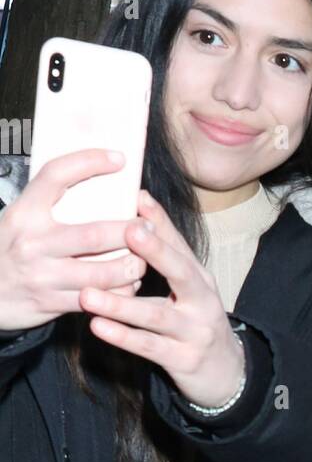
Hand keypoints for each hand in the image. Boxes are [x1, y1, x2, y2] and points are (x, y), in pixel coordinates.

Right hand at [0, 149, 145, 331]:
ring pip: (101, 272)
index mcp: (25, 212)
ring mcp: (41, 275)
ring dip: (131, 266)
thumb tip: (99, 176)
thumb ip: (51, 203)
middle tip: (148, 226)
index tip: (118, 159)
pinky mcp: (50, 302)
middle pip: (94, 234)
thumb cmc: (10, 248)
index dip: (89, 162)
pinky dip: (118, 292)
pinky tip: (129, 283)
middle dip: (129, 232)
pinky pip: (95, 298)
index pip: (56, 175)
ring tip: (144, 258)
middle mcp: (32, 242)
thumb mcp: (20, 219)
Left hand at [79, 189, 244, 408]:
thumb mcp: (188, 287)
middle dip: (157, 251)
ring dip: (121, 305)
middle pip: (181, 272)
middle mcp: (202, 300)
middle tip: (130, 231)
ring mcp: (194, 331)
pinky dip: (122, 337)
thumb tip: (138, 210)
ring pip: (156, 316)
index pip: (180, 244)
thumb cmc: (195, 320)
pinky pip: (148, 347)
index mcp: (200, 277)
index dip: (160, 221)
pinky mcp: (183, 360)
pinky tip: (98, 327)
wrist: (225, 371)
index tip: (138, 197)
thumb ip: (166, 256)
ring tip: (88, 294)